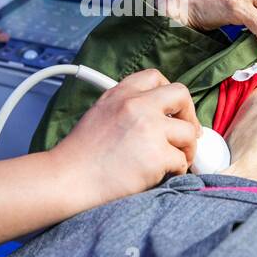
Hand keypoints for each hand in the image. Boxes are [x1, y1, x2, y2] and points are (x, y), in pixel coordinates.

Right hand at [49, 68, 199, 205]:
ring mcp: (149, 129)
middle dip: (189, 115)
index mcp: (120, 94)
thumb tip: (156, 117)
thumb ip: (125, 108)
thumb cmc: (79, 156)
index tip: (171, 110)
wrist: (67, 180)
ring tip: (175, 160)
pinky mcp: (156, 155)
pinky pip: (181, 160)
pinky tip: (161, 175)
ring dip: (186, 148)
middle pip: (181, 95)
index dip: (169, 94)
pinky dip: (176, 170)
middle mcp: (136, 105)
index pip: (155, 77)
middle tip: (187, 133)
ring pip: (188, 132)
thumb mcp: (98, 114)